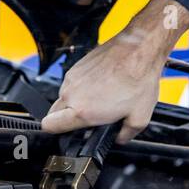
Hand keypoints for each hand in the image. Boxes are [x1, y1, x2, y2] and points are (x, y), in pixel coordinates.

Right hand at [42, 0, 188, 140]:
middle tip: (89, 117)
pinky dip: (81, 87)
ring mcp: (72, 78)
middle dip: (66, 118)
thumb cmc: (138, 79)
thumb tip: (120, 138)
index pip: (49, 127)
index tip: (67, 132)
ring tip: (99, 98)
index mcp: (83, 111)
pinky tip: (101, 85)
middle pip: (53, 114)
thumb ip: (124, 135)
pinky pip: (71, 83)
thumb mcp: (139, 118)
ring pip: (63, 97)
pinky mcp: (77, 66)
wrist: (139, 50)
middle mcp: (72, 94)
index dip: (56, 132)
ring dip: (75, 101)